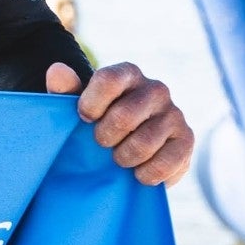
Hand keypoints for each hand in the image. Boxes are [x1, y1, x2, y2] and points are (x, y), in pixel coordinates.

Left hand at [46, 58, 192, 185]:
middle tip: (102, 144)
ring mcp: (175, 114)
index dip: (91, 104)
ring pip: (143, 143)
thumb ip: (66, 91)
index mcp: (128, 74)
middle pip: (124, 116)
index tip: (84, 119)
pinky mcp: (187, 140)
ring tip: (120, 158)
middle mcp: (156, 89)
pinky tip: (139, 171)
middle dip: (105, 138)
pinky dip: (145, 174)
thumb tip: (57, 71)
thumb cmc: (101, 122)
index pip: (108, 80)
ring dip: (124, 158)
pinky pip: (164, 163)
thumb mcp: (80, 107)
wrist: (132, 148)